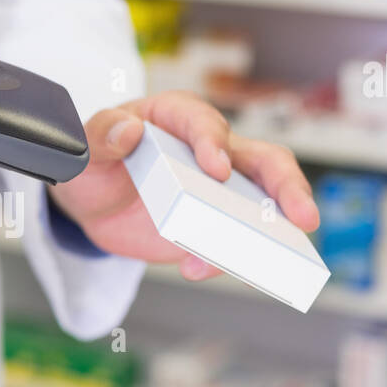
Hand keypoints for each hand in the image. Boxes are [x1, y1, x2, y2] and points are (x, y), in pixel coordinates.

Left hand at [51, 92, 319, 279]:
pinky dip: (228, 260)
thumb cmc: (95, 163)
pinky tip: (198, 268)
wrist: (93, 204)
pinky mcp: (218, 224)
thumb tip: (128, 131)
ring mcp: (223, 190)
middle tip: (302, 217)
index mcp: (179, 117)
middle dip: (288, 188)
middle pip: (266, 161)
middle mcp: (213, 149)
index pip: (206, 123)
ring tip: (264, 259)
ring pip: (266, 204)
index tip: (216, 170)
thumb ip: (101, 136)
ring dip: (274, 233)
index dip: (214, 143)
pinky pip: (238, 242)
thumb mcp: (85, 149)